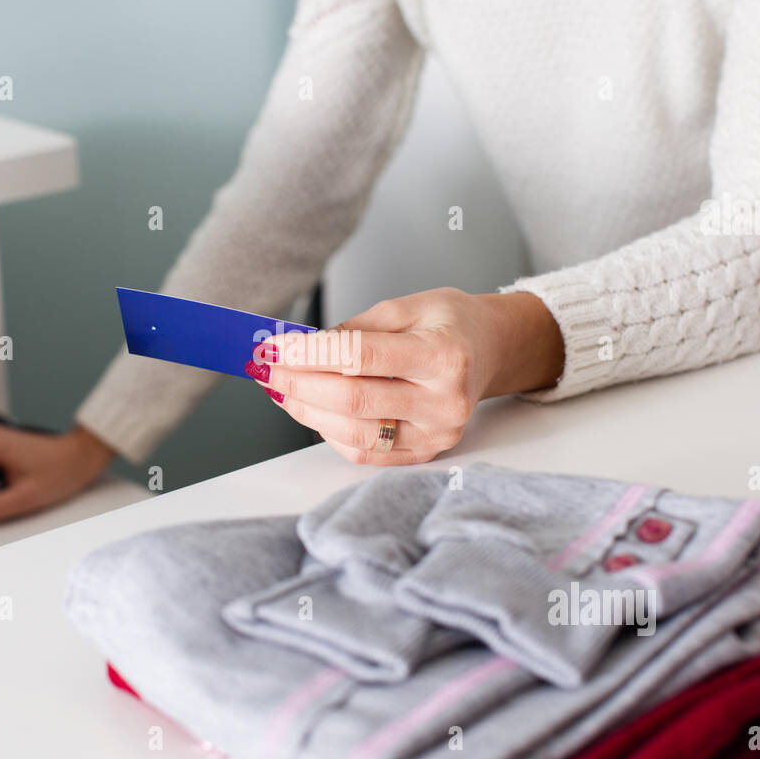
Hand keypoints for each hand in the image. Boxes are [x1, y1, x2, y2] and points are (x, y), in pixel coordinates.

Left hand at [247, 287, 562, 464]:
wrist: (492, 351)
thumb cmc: (451, 324)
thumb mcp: (408, 306)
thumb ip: (354, 329)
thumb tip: (300, 348)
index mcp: (443, 355)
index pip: (360, 357)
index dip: (309, 354)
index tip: (274, 346)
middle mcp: (444, 401)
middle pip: (352, 400)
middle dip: (299, 384)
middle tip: (267, 368)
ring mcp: (437, 433)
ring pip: (353, 433)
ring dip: (307, 412)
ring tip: (282, 388)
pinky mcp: (426, 452)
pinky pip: (366, 452)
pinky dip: (329, 432)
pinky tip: (312, 410)